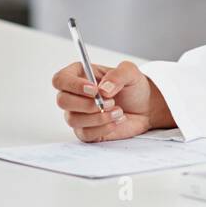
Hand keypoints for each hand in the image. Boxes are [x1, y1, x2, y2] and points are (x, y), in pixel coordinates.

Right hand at [52, 59, 174, 142]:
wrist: (145, 108)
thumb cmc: (133, 87)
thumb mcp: (131, 72)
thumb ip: (118, 74)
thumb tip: (103, 88)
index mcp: (80, 75)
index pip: (61, 79)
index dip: (73, 85)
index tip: (94, 90)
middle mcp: (75, 95)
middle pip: (62, 101)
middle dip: (87, 104)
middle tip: (109, 102)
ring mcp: (78, 114)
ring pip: (73, 119)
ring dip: (98, 117)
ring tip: (118, 111)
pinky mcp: (86, 131)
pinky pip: (85, 134)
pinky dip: (103, 128)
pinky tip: (116, 121)